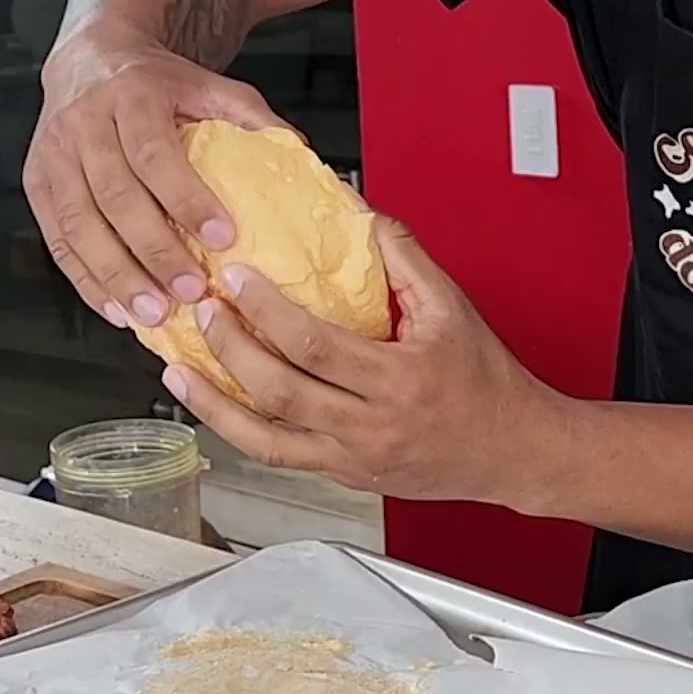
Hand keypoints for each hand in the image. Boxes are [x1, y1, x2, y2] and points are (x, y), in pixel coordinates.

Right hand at [23, 20, 283, 329]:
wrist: (89, 56)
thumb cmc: (154, 80)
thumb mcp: (206, 84)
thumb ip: (250, 118)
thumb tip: (301, 159)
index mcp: (131, 96)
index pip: (155, 154)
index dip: (187, 199)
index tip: (222, 236)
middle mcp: (85, 123)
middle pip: (114, 197)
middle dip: (153, 250)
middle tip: (190, 290)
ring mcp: (54, 154)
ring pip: (79, 224)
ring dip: (116, 275)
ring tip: (153, 311)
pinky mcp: (36, 182)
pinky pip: (56, 239)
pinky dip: (85, 279)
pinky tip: (115, 306)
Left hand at [161, 219, 562, 503]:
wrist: (513, 449)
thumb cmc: (486, 382)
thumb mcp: (453, 308)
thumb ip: (404, 259)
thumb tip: (359, 216)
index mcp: (397, 379)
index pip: (315, 345)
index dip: (267, 313)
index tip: (237, 281)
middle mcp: (370, 425)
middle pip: (280, 391)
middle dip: (230, 349)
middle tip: (203, 311)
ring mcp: (352, 458)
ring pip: (265, 439)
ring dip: (215, 403)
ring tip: (179, 370)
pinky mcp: (343, 476)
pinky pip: (279, 458)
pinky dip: (238, 432)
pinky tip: (213, 407)